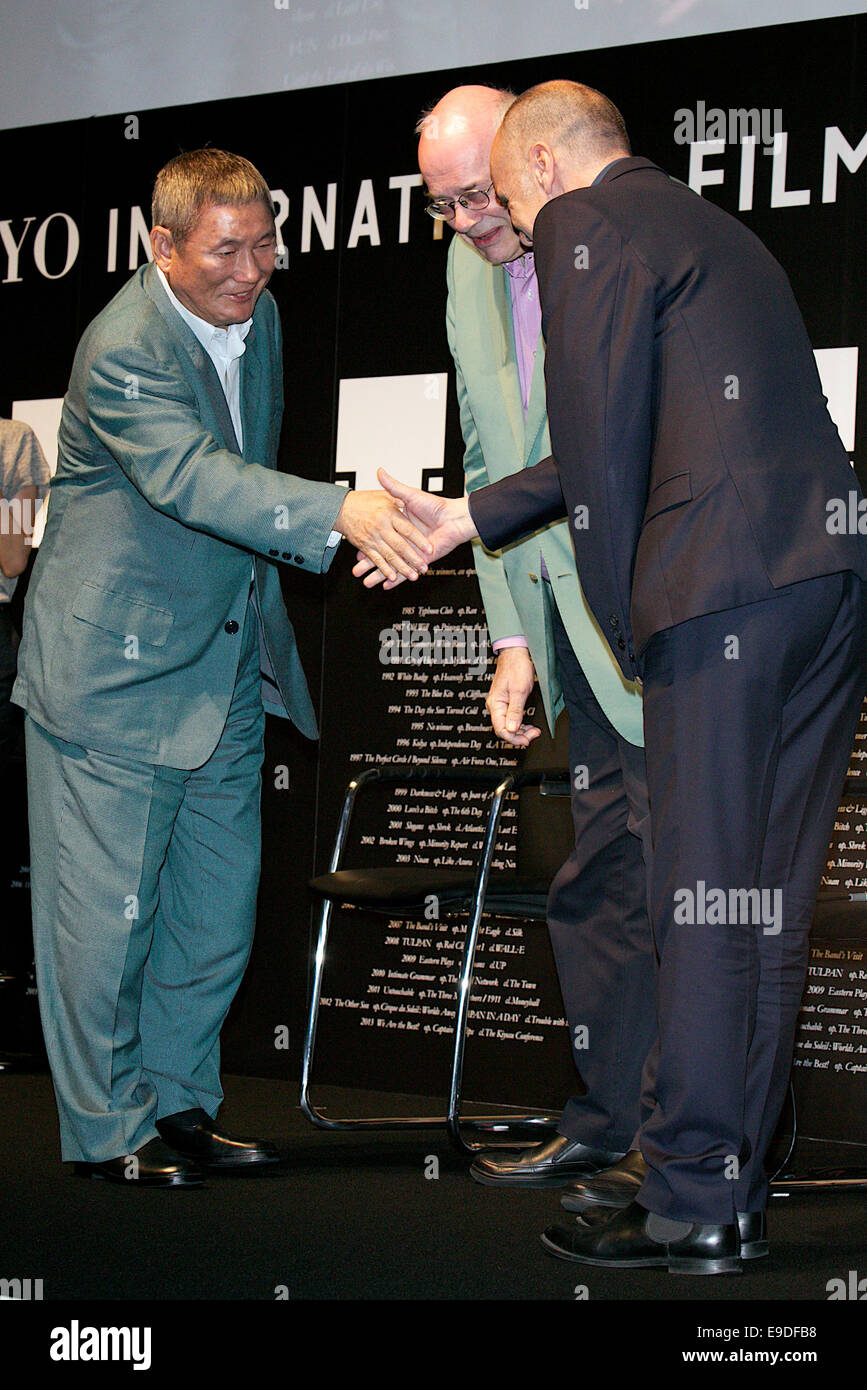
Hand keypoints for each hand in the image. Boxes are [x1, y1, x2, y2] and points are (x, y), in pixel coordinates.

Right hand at [351, 469, 477, 588]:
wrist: (455, 519)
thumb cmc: (436, 506)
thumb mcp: (410, 495)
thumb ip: (394, 487)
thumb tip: (380, 472)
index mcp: (400, 525)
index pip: (380, 536)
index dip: (367, 543)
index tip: (354, 549)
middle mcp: (405, 540)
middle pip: (382, 553)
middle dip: (368, 563)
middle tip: (355, 570)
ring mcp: (413, 551)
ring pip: (392, 565)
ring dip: (379, 574)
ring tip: (365, 582)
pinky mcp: (421, 560)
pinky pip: (407, 572)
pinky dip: (397, 580)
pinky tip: (385, 586)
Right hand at [486, 646, 540, 747]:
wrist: (515, 654)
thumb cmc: (516, 668)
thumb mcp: (519, 691)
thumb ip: (515, 712)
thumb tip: (511, 729)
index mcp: (496, 704)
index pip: (501, 729)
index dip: (514, 738)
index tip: (526, 740)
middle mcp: (495, 706)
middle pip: (504, 729)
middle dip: (519, 735)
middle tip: (534, 734)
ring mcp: (500, 705)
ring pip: (508, 725)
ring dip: (521, 731)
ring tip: (534, 731)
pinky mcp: (506, 702)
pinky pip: (511, 719)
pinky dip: (520, 724)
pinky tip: (528, 726)